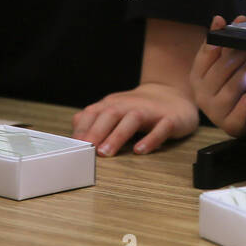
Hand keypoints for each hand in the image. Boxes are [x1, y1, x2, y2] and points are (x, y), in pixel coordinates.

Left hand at [72, 82, 199, 155]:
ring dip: (117, 136)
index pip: (94, 112)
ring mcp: (151, 111)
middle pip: (111, 114)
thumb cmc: (139, 107)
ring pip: (132, 119)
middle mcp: (131, 105)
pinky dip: (150, 139)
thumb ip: (96, 119)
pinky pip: (161, 128)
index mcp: (114, 104)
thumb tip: (75, 130)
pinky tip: (139, 151)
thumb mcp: (115, 109)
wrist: (173, 93)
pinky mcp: (170, 119)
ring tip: (106, 153)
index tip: (73, 146)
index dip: (82, 129)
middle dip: (97, 132)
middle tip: (87, 151)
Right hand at [190, 14, 245, 136]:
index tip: (234, 23)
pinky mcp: (229, 126)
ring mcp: (214, 111)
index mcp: (197, 76)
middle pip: (222, 69)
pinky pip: (236, 116)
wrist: (240, 116)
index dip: (220, 38)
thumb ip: (224, 43)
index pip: (207, 54)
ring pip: (233, 87)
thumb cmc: (232, 86)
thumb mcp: (227, 65)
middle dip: (242, 52)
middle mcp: (201, 94)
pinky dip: (244, 106)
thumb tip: (219, 19)